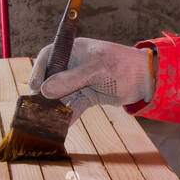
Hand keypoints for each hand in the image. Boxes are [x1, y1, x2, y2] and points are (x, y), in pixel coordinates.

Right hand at [27, 37, 154, 121]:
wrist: (146, 80)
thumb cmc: (122, 66)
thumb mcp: (95, 70)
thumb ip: (70, 80)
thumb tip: (44, 90)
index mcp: (73, 51)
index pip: (48, 57)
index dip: (38, 71)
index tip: (33, 87)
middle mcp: (73, 65)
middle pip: (51, 79)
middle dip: (44, 95)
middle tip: (38, 109)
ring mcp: (80, 81)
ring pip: (61, 95)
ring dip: (55, 108)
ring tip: (47, 122)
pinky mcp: (87, 96)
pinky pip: (73, 106)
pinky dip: (67, 116)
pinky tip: (60, 128)